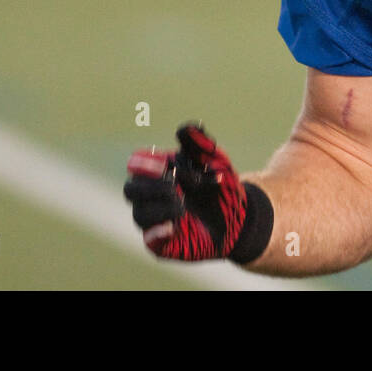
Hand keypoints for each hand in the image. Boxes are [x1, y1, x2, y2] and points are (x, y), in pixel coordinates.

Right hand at [123, 122, 247, 260]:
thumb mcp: (215, 160)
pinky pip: (150, 241)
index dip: (142, 163)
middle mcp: (151, 196)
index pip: (136, 165)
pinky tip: (172, 227)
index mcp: (159, 172)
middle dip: (150, 186)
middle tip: (174, 184)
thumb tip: (186, 127)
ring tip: (183, 205)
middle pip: (131, 190)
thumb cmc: (222, 184)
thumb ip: (200, 143)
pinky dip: (156, 233)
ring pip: (140, 214)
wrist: (240, 216)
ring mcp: (155, 220)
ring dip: (159, 208)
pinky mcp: (164, 243)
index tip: (160, 163)